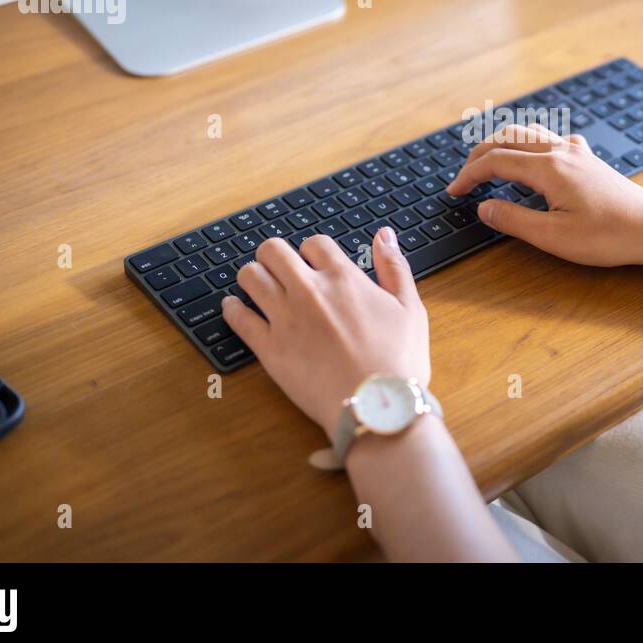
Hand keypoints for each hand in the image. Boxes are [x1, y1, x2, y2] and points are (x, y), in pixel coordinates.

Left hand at [221, 229, 428, 440]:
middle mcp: (309, 291)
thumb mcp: (411, 308)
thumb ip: (395, 267)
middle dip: (274, 255)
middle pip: (273, 251)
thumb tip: (385, 235)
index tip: (315, 263)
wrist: (377, 407)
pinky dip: (232, 309)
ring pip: (250, 277)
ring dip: (253, 275)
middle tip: (280, 268)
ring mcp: (285, 319)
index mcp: (343, 279)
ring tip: (259, 285)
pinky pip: (238, 318)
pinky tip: (234, 307)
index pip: (314, 243)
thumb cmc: (398, 362)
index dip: (313, 251)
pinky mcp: (269, 349)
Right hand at [447, 123, 642, 266]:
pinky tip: (532, 158)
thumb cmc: (608, 236)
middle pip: (507, 138)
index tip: (453, 192)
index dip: (468, 175)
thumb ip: (513, 220)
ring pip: (528, 133)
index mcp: (548, 168)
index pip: (495, 161)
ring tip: (487, 162)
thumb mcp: (553, 236)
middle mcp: (560, 152)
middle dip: (479, 155)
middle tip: (463, 177)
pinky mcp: (587, 159)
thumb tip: (484, 207)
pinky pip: (550, 138)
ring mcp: (576, 152)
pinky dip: (529, 143)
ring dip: (501, 143)